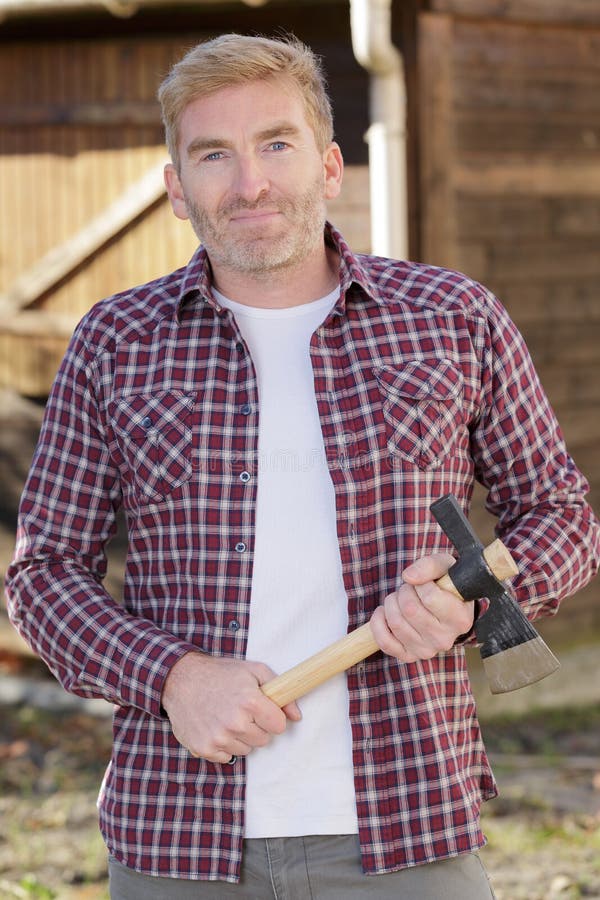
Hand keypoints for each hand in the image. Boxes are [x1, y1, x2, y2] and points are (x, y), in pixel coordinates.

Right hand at [161, 652, 301, 763]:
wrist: (181, 680)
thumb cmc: (220, 674)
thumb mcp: (254, 671)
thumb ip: (281, 691)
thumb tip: (297, 716)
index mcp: (251, 702)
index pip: (279, 726)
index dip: (273, 717)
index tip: (263, 710)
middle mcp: (236, 723)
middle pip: (264, 740)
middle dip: (257, 727)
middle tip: (242, 711)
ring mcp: (219, 738)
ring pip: (246, 749)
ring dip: (241, 737)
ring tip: (227, 716)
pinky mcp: (204, 749)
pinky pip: (227, 756)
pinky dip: (224, 745)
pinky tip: (215, 726)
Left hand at [369, 554, 474, 662]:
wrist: (445, 607)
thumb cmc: (446, 585)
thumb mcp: (445, 567)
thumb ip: (430, 566)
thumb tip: (409, 577)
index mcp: (460, 619)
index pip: (430, 597)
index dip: (422, 583)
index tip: (426, 582)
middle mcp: (445, 639)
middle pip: (409, 609)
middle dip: (404, 591)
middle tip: (411, 589)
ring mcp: (426, 650)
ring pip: (395, 622)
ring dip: (392, 603)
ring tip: (401, 599)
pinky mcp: (408, 656)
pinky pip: (384, 641)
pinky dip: (378, 622)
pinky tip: (385, 612)